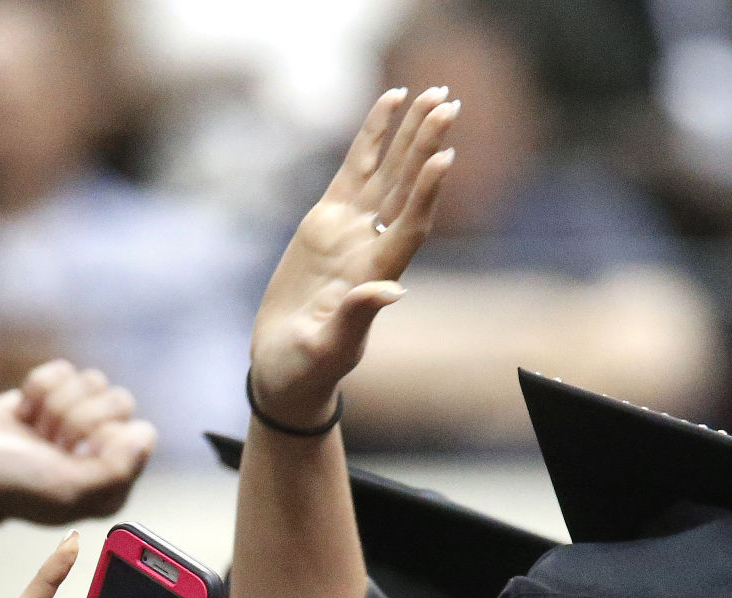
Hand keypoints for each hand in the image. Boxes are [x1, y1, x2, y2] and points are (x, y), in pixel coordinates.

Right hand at [0, 361, 156, 532]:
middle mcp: (103, 450)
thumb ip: (115, 469)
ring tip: (37, 433)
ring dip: (56, 404)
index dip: (105, 438)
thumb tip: (144, 435)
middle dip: (77, 419)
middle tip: (51, 445)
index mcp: (115, 481)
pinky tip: (25, 417)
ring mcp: (78, 421)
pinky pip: (63, 369)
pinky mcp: (53, 397)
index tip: (73, 457)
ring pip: (92, 380)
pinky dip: (38, 388)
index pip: (139, 434)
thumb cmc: (14, 488)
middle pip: (119, 400)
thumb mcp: (68, 489)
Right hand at [249, 86, 458, 428]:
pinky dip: (371, 136)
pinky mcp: (328, 222)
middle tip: (448, 103)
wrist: (283, 370)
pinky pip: (354, 169)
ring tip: (433, 93)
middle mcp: (371, 248)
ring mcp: (352, 232)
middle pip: (406, 189)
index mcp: (374, 277)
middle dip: (426, 146)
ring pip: (388, 172)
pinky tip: (390, 102)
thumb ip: (356, 319)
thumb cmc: (303, 370)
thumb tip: (392, 293)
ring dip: (410, 134)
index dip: (426, 192)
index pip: (409, 226)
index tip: (445, 155)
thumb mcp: (325, 350)